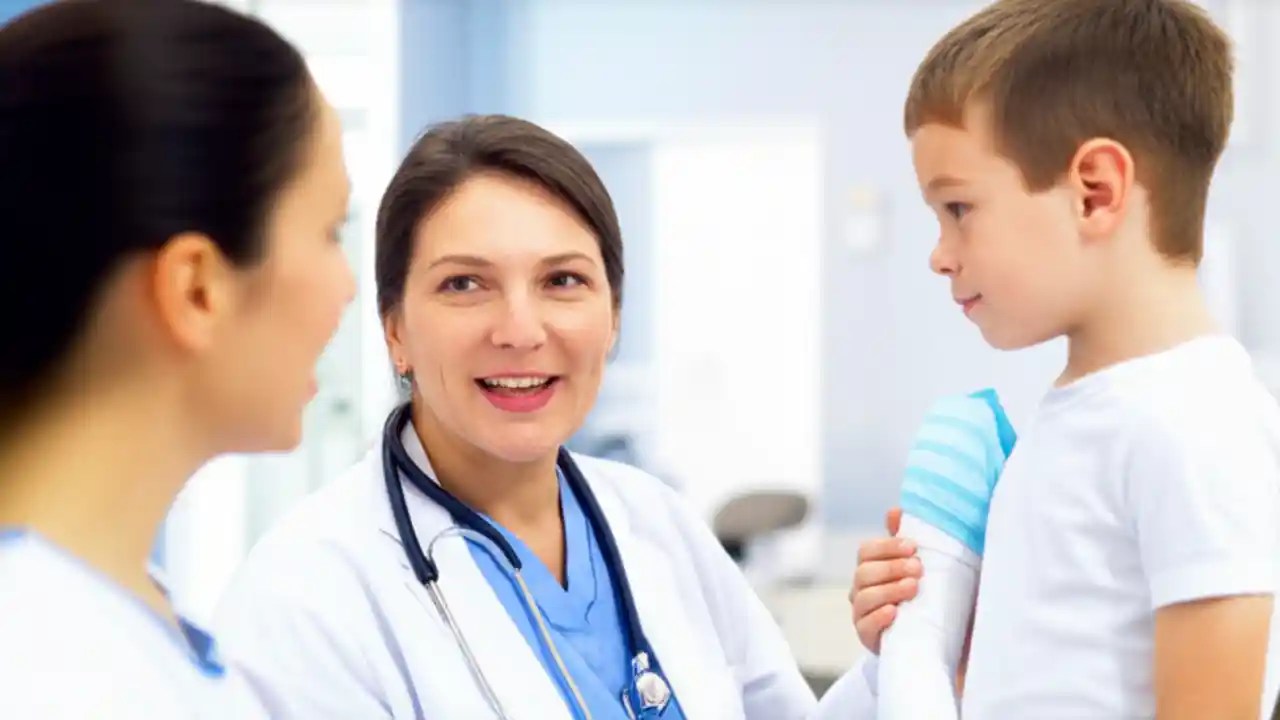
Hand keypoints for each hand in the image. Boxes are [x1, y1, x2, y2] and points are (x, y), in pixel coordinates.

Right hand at [848, 507, 921, 654]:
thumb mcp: (924, 569)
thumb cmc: (930, 599)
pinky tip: (895, 612)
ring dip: (889, 589)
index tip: (913, 546)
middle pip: (864, 571)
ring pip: (864, 597)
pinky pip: (866, 625)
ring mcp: (862, 614)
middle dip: (891, 567)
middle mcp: (862, 589)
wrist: (941, 641)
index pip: (866, 550)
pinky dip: (879, 617)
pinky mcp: (868, 638)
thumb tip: (895, 511)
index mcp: (872, 568)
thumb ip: (907, 543)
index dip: (887, 546)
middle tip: (918, 568)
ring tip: (913, 588)